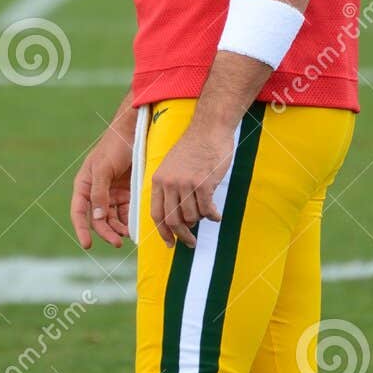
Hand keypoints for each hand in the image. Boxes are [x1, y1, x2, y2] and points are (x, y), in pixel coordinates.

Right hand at [71, 115, 133, 248]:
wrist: (134, 132)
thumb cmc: (114, 147)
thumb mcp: (104, 168)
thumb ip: (99, 193)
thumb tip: (97, 217)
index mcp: (84, 186)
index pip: (79, 212)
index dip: (82, 229)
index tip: (87, 244)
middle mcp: (96, 193)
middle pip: (98, 219)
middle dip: (106, 232)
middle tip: (118, 242)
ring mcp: (111, 194)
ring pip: (112, 219)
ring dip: (118, 229)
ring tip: (128, 236)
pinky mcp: (126, 194)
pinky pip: (125, 213)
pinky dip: (128, 222)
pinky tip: (134, 227)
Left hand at [150, 120, 234, 248]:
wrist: (209, 129)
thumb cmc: (193, 147)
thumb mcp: (172, 165)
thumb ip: (169, 187)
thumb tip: (175, 215)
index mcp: (159, 180)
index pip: (156, 214)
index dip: (163, 232)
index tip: (170, 242)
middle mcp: (170, 183)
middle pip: (173, 220)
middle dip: (182, 235)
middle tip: (190, 242)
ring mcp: (186, 184)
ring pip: (192, 216)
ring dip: (200, 220)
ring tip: (206, 215)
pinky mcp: (203, 183)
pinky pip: (207, 209)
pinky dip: (213, 215)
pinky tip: (216, 214)